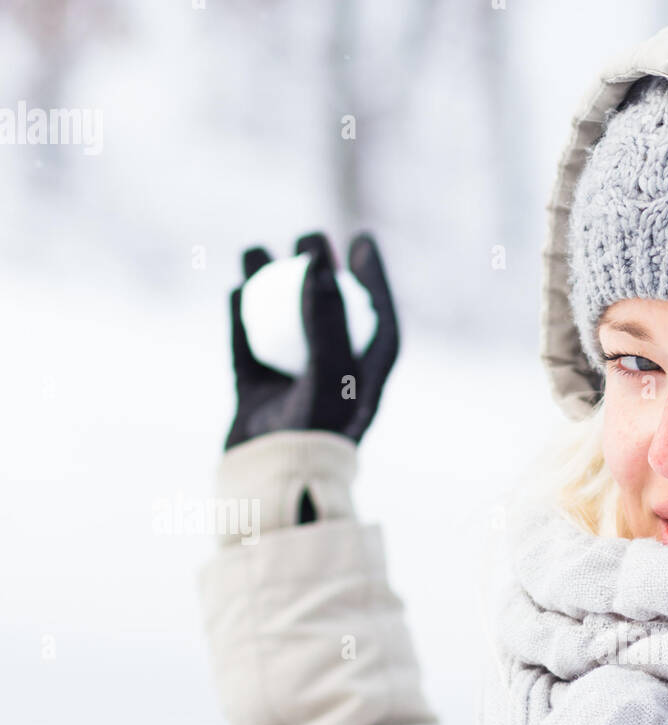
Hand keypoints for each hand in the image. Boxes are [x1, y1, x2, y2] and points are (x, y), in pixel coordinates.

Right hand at [225, 231, 399, 449]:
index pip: (377, 322)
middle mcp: (331, 383)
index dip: (374, 282)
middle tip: (307, 236)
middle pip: (327, 317)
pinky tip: (233, 291)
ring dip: (268, 288)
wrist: (274, 488)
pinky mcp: (256, 400)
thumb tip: (317, 258)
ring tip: (254, 250)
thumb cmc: (315, 434)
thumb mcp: (330, 372)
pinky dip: (240, 321)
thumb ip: (327, 316)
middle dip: (318, 273)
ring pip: (279, 327)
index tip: (362, 242)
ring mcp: (291, 390)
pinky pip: (248, 351)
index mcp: (364, 381)